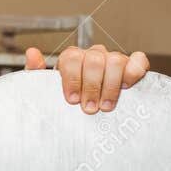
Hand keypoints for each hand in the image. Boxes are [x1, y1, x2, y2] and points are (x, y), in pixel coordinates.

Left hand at [25, 44, 148, 113]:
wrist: (85, 118)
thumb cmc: (67, 103)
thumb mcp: (45, 91)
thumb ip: (37, 73)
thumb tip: (32, 52)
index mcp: (72, 59)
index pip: (71, 57)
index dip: (72, 79)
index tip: (71, 100)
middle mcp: (93, 56)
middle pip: (93, 60)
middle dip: (91, 87)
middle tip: (89, 108)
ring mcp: (114, 60)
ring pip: (115, 60)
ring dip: (110, 85)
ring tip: (105, 106)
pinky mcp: (133, 66)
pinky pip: (138, 60)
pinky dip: (134, 71)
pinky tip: (127, 87)